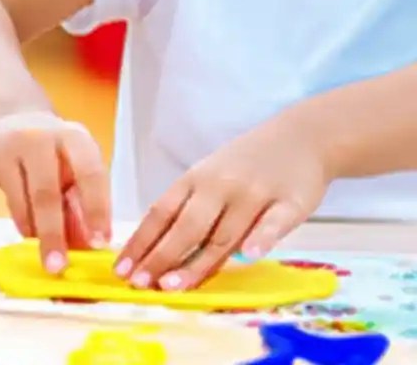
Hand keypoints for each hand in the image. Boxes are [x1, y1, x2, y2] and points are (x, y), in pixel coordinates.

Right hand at [0, 110, 110, 271]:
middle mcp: (44, 138)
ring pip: (25, 200)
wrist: (10, 117)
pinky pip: (10, 200)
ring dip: (36, 233)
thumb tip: (88, 245)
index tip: (99, 242)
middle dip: (54, 234)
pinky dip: (22, 221)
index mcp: (76, 138)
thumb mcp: (73, 163)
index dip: (97, 210)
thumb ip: (81, 198)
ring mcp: (14, 147)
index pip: (91, 175)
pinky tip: (30, 233)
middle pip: (48, 193)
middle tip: (58, 266)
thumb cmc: (52, 150)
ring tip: (46, 256)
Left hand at [116, 120, 330, 291]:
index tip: (121, 269)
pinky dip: (260, 239)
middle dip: (160, 257)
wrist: (302, 137)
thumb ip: (187, 210)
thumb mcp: (209, 177)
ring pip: (224, 234)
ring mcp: (254, 194)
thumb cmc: (246, 165)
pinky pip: (273, 223)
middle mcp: (220, 186)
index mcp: (195, 180)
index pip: (160, 213)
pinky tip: (247, 257)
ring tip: (174, 285)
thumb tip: (154, 249)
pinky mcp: (290, 202)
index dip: (140, 242)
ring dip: (198, 263)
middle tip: (140, 284)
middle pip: (187, 227)